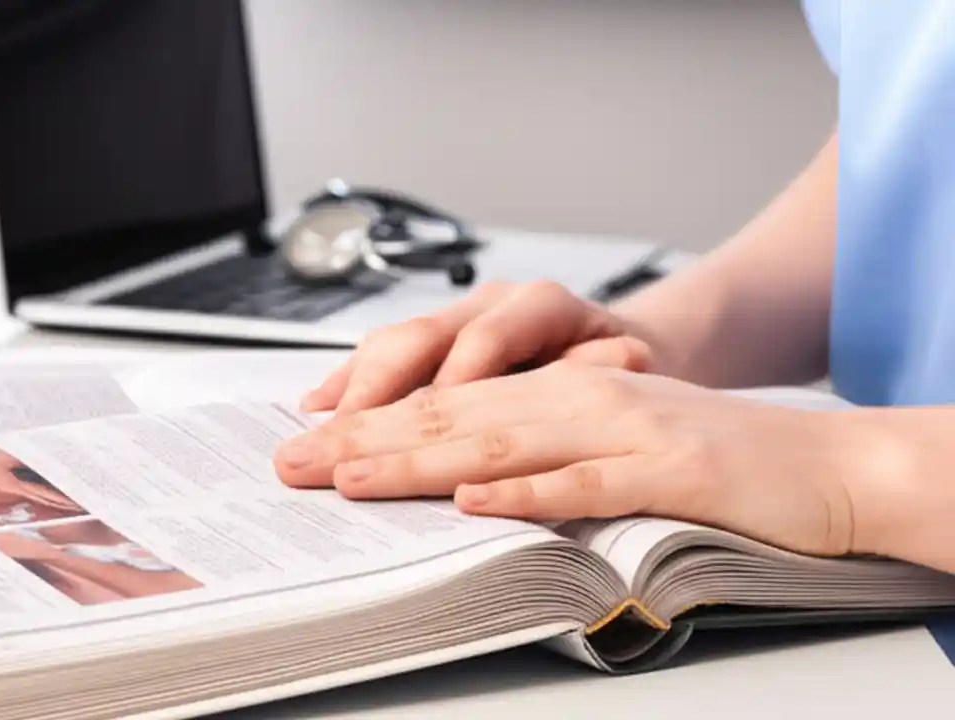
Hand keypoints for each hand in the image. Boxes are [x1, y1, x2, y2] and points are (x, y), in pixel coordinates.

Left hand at [277, 361, 875, 558]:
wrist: (806, 456)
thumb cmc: (691, 449)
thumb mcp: (592, 433)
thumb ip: (521, 441)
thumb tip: (437, 467)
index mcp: (553, 379)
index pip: (443, 394)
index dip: (369, 415)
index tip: (306, 442)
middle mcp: (576, 388)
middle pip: (454, 408)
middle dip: (367, 435)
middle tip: (296, 462)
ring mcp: (620, 421)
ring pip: (505, 432)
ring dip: (423, 457)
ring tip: (356, 476)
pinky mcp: (667, 463)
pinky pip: (589, 476)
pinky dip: (533, 489)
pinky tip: (479, 500)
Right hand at [301, 280, 657, 414]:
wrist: (629, 350)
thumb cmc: (630, 370)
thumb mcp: (635, 371)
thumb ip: (614, 368)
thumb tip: (620, 359)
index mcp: (541, 305)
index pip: (484, 341)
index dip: (451, 385)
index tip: (423, 433)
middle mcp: (491, 302)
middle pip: (419, 340)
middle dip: (374, 395)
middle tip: (339, 439)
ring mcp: (458, 317)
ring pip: (392, 343)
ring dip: (353, 390)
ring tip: (320, 430)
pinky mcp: (438, 339)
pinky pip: (384, 353)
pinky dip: (351, 381)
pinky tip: (320, 404)